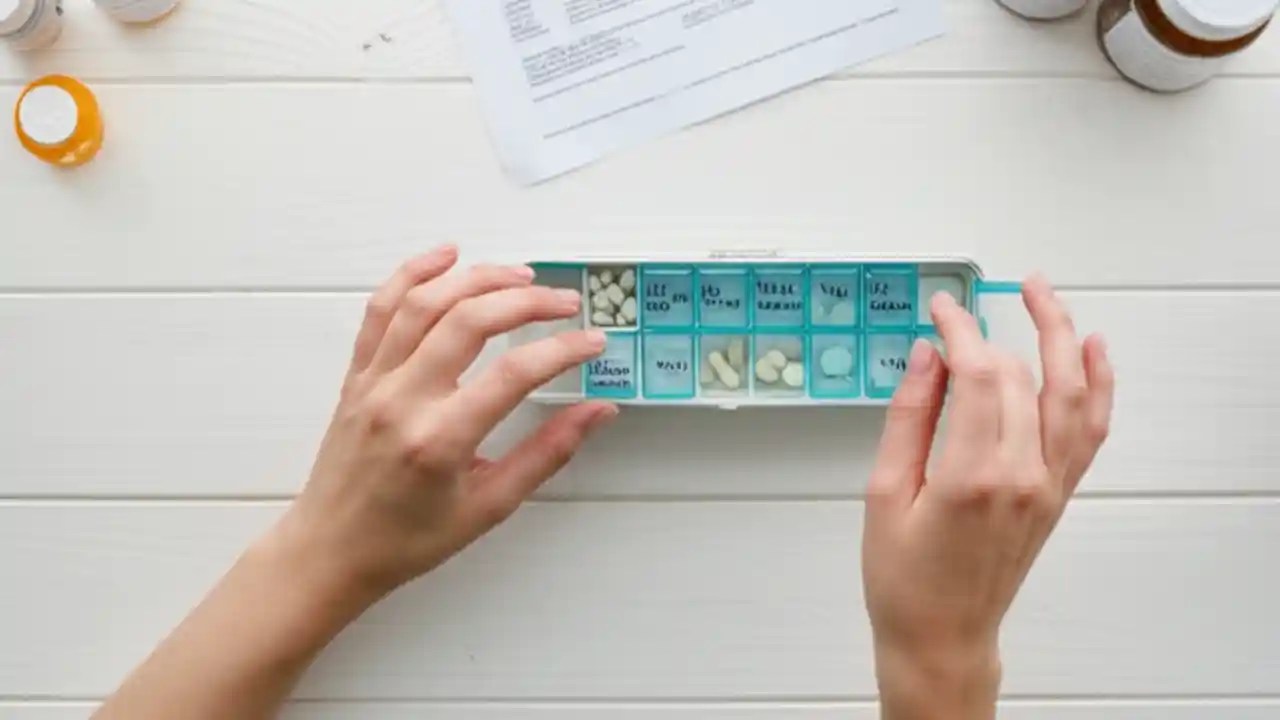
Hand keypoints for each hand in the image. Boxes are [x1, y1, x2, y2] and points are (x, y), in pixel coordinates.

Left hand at [275, 246, 616, 604]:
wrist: (330, 552)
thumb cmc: (407, 540)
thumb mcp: (488, 508)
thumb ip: (546, 454)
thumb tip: (597, 412)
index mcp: (439, 441)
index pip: (512, 375)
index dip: (561, 349)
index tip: (592, 341)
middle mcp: (402, 401)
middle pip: (468, 321)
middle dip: (525, 301)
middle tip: (564, 300)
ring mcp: (373, 382)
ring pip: (424, 304)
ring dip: (477, 279)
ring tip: (520, 275)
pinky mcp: (356, 375)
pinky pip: (380, 309)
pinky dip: (412, 274)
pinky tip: (446, 256)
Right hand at [862, 276, 1114, 719]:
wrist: (942, 634)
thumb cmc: (904, 578)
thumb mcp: (883, 494)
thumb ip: (908, 418)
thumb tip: (925, 357)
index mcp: (971, 476)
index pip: (979, 375)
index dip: (960, 330)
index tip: (941, 309)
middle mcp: (1021, 476)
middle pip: (1017, 378)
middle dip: (986, 338)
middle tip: (955, 319)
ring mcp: (1048, 485)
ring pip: (1071, 392)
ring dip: (1062, 336)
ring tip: (1043, 294)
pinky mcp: (1058, 494)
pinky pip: (1091, 429)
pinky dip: (1098, 384)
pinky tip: (1092, 350)